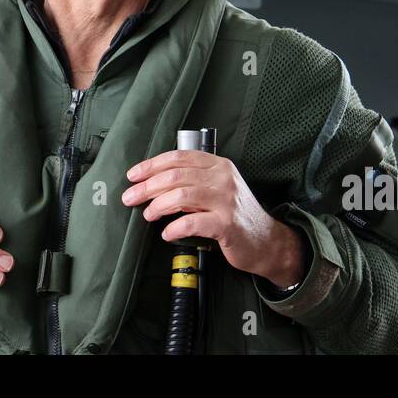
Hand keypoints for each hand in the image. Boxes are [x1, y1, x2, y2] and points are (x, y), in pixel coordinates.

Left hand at [123, 151, 305, 287]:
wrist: (267, 240)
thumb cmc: (236, 215)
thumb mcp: (218, 189)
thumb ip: (193, 182)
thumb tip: (155, 184)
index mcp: (218, 165)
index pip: (179, 157)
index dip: (152, 165)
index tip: (133, 175)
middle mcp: (223, 178)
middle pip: (175, 175)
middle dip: (147, 186)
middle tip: (130, 197)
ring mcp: (226, 201)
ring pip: (181, 195)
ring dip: (157, 205)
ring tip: (148, 214)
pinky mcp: (227, 224)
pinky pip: (193, 223)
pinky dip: (174, 228)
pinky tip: (167, 233)